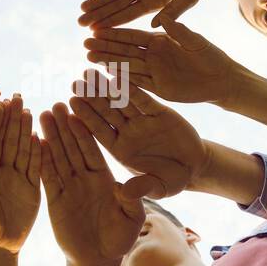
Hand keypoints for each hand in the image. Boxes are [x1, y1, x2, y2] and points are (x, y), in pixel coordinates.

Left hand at [0, 94, 40, 252]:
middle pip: (4, 139)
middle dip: (8, 117)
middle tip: (13, 95)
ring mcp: (15, 177)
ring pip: (20, 148)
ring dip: (23, 128)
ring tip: (26, 109)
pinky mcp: (31, 187)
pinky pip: (35, 166)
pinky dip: (37, 152)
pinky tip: (39, 135)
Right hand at [39, 104, 150, 265]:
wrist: (100, 260)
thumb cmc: (120, 238)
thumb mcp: (133, 218)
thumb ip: (132, 200)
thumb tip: (130, 185)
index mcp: (105, 177)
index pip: (93, 148)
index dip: (86, 130)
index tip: (80, 111)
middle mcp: (85, 178)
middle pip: (73, 147)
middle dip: (65, 126)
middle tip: (57, 104)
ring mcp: (70, 187)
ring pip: (58, 157)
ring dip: (51, 137)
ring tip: (43, 114)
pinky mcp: (56, 199)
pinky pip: (47, 177)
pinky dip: (41, 161)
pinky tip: (34, 143)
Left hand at [68, 71, 205, 197]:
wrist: (194, 167)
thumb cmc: (172, 180)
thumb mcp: (158, 187)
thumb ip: (142, 188)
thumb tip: (123, 192)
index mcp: (120, 150)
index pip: (99, 132)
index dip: (86, 119)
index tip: (72, 105)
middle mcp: (127, 133)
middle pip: (105, 113)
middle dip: (91, 98)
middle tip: (75, 83)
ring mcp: (141, 121)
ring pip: (120, 102)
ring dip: (105, 88)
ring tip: (89, 73)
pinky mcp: (158, 112)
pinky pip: (143, 99)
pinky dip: (132, 88)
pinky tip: (119, 75)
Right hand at [84, 16, 239, 105]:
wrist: (221, 79)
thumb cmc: (210, 56)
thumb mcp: (194, 41)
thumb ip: (179, 31)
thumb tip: (164, 18)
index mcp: (160, 40)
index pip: (133, 35)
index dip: (115, 33)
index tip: (97, 29)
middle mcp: (153, 55)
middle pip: (124, 50)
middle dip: (105, 47)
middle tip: (85, 44)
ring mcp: (154, 72)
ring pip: (127, 66)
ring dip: (108, 63)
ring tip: (89, 59)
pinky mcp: (158, 88)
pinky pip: (137, 83)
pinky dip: (123, 80)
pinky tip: (107, 76)